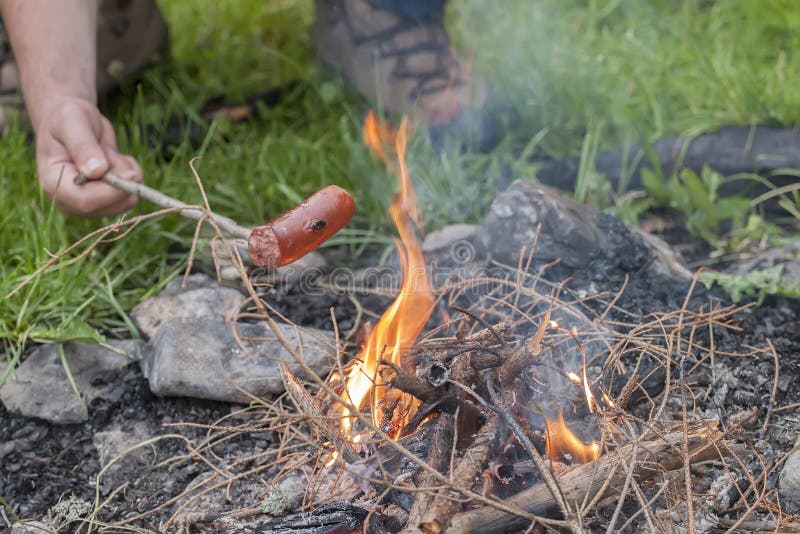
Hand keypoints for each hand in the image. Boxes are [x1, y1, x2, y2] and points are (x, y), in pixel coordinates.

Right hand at [35, 96, 141, 216]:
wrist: (76, 121)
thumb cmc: (68, 118)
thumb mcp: (72, 122)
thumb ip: (83, 146)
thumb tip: (96, 171)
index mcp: (52, 183)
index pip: (85, 201)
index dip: (111, 192)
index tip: (133, 174)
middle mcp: (69, 199)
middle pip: (107, 206)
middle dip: (121, 180)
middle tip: (110, 152)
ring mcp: (89, 202)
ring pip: (123, 201)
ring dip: (125, 174)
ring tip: (107, 152)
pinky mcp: (105, 200)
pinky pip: (131, 195)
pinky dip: (131, 175)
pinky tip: (116, 159)